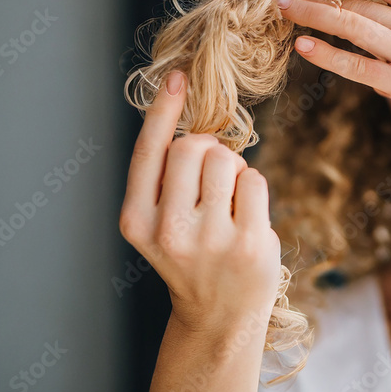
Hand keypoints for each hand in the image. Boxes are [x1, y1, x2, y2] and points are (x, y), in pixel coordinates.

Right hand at [118, 71, 282, 336]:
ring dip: (232, 168)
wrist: (220, 314)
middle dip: (208, 149)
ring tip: (228, 199)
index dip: (164, 110)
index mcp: (136, 221)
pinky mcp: (248, 243)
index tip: (178, 77)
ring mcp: (209, 239)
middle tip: (213, 175)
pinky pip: (254, 179)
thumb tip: (191, 118)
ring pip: (225, 159)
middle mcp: (167, 230)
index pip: (149, 152)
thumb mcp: (160, 221)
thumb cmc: (193, 255)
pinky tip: (246, 213)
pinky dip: (252, 186)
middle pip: (192, 147)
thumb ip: (165, 176)